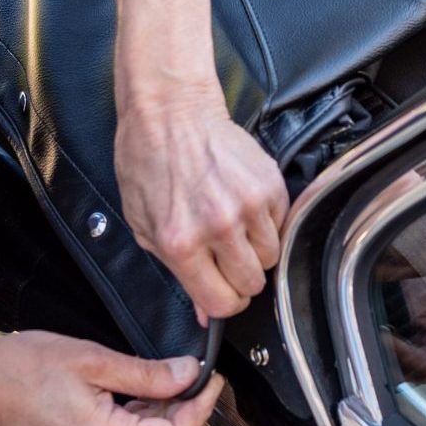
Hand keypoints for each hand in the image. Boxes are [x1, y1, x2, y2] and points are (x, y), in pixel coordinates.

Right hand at [0, 332, 221, 425]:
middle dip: (189, 413)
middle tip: (196, 377)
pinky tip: (143, 394)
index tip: (211, 381)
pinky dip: (145, 421)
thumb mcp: (93, 359)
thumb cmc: (21, 370)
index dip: (202, 408)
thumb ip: (147, 372)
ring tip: (168, 381)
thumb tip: (187, 374)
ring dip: (167, 417)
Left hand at [114, 88, 290, 321]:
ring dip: (255, 250)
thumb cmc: (148, 164)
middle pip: (252, 285)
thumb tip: (206, 313)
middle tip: (225, 256)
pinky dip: (267, 222)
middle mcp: (218, 226)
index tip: (221, 291)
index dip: (224, 303)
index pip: (223, 303)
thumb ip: (177, 273)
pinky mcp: (270, 184)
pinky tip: (242, 203)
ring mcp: (248, 204)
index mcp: (181, 243)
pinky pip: (281, 225)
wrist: (170, 111)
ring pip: (272, 257)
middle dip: (240, 277)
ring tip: (233, 225)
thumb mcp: (144, 227)